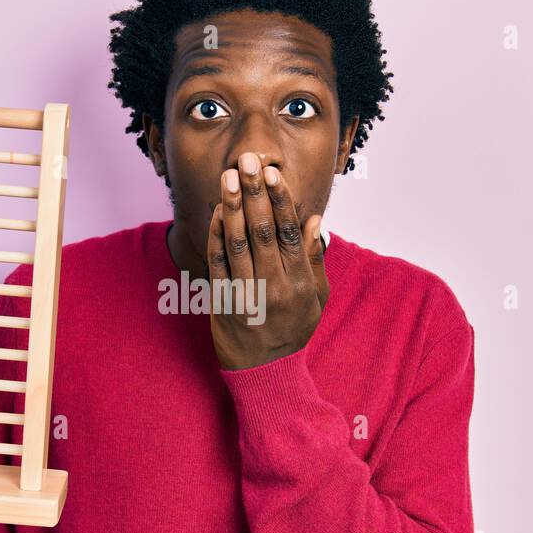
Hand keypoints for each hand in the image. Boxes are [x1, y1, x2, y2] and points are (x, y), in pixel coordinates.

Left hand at [207, 151, 328, 370]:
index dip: (280, 200)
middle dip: (254, 192)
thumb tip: (314, 221)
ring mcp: (246, 294)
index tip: (272, 173)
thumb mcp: (316, 298)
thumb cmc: (293, 329)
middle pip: (262, 230)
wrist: (265, 371)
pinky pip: (218, 263)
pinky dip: (216, 234)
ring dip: (232, 206)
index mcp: (299, 282)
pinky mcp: (223, 301)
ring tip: (229, 177)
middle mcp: (274, 286)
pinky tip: (218, 211)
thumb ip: (315, 259)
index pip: (290, 232)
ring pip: (238, 242)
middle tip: (247, 161)